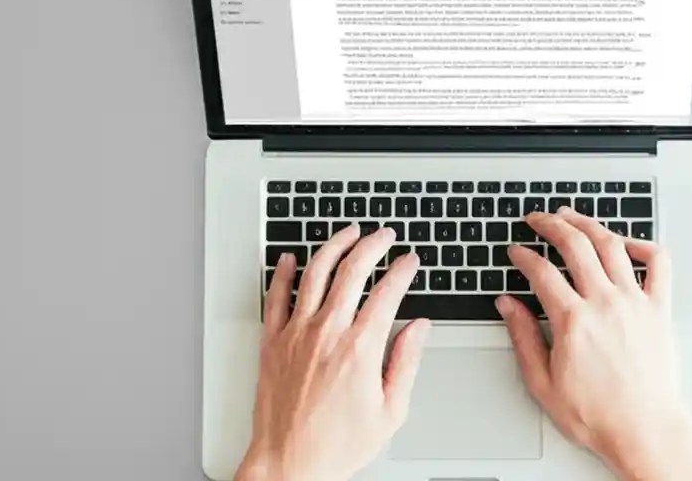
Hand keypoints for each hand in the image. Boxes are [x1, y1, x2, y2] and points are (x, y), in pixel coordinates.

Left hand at [237, 224, 430, 480]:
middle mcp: (326, 333)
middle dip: (373, 245)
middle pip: (352, 270)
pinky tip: (292, 259)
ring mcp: (295, 335)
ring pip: (315, 273)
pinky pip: (276, 297)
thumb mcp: (390, 411)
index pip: (387, 292)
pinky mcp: (272, 343)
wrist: (289, 465)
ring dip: (334, 246)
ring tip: (348, 233)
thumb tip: (419, 328)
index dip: (403, 270)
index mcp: (360, 349)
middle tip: (384, 236)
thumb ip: (406, 362)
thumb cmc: (336, 446)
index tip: (410, 262)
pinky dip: (284, 273)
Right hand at [497, 208, 691, 480]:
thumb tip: (508, 306)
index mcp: (573, 321)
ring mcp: (635, 302)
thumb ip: (523, 337)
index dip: (523, 256)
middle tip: (538, 219)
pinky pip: (658, 263)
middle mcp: (605, 303)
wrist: (643, 430)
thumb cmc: (598, 414)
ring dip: (588, 224)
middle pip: (574, 245)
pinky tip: (627, 243)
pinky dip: (643, 245)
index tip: (517, 251)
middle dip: (550, 225)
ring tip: (573, 217)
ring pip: (611, 245)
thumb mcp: (542, 382)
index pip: (541, 271)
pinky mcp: (659, 309)